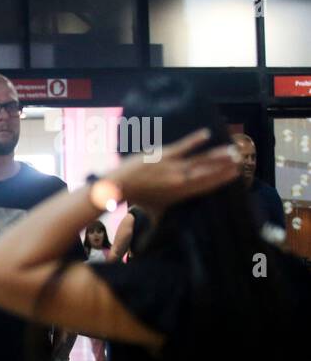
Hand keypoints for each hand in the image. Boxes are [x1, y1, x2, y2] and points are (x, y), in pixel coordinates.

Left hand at [107, 128, 239, 212]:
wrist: (119, 186)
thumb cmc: (138, 200)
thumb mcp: (157, 210)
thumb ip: (167, 216)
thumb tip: (173, 227)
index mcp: (181, 194)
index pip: (207, 185)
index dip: (223, 178)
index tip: (237, 172)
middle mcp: (181, 180)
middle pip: (209, 171)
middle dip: (226, 164)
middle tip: (241, 158)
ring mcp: (173, 167)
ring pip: (201, 159)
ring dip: (217, 154)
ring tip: (232, 149)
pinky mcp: (164, 155)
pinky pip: (183, 146)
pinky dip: (195, 139)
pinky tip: (207, 133)